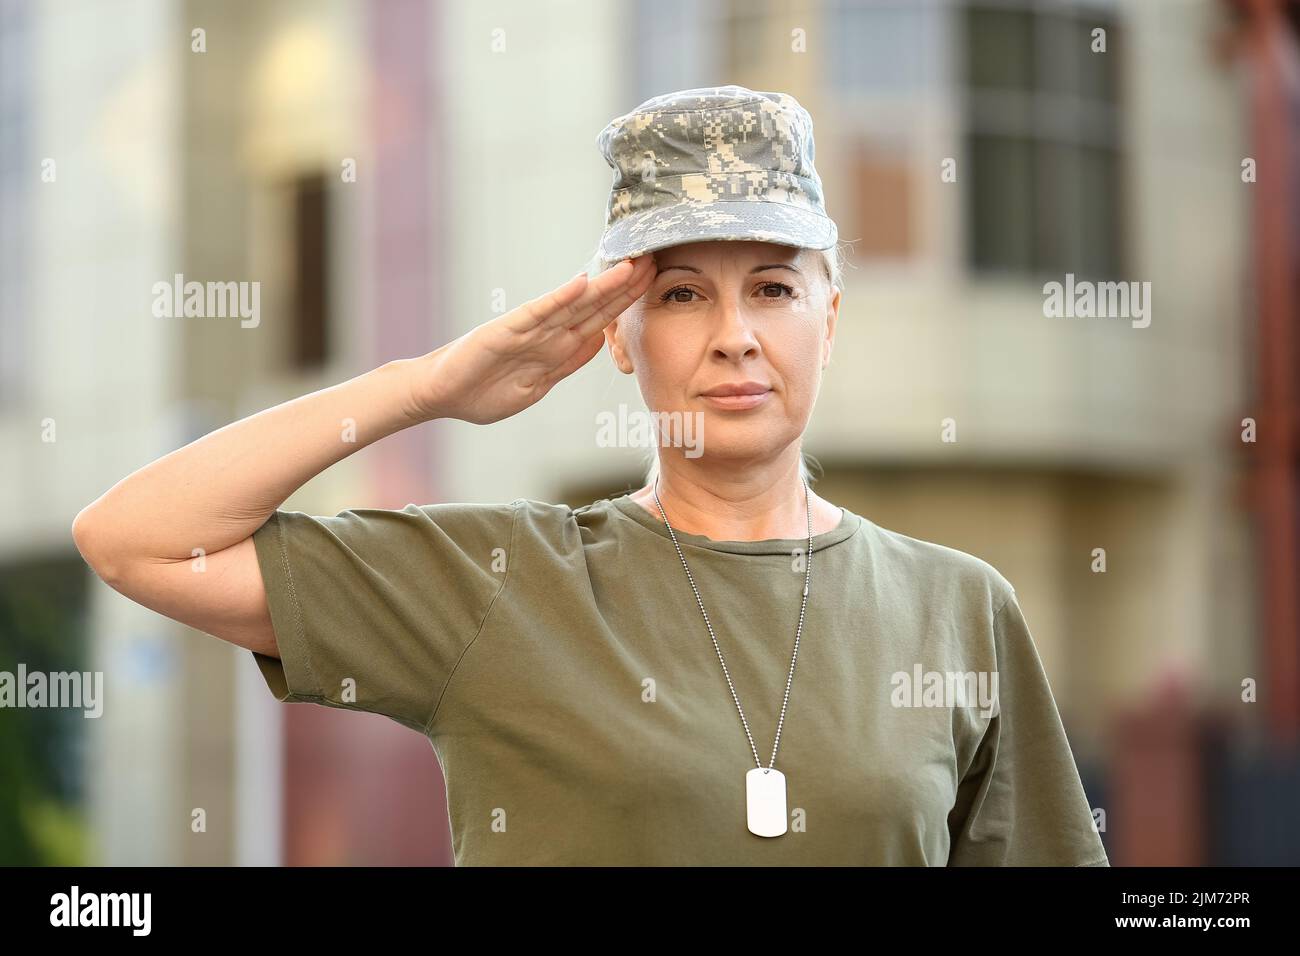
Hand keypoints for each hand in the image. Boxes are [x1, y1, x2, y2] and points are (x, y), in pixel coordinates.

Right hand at [409, 254, 655, 424]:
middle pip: (594, 306)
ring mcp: (527, 329)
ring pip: (573, 304)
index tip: (654, 284)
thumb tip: (599, 342)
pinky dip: (560, 298)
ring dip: (602, 286)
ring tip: (629, 265)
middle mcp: (546, 333)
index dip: (626, 303)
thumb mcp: (536, 385)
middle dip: (625, 287)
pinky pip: (538, 313)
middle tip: (654, 261)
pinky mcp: (505, 330)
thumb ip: (567, 363)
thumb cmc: (482, 392)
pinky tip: (582, 283)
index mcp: (556, 347)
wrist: (440, 395)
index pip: (600, 320)